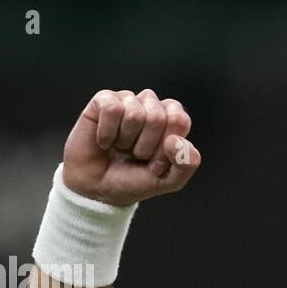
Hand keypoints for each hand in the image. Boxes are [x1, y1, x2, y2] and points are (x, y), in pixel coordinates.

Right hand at [61, 88, 201, 204]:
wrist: (100, 188)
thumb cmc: (135, 180)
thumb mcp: (170, 180)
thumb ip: (186, 164)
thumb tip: (175, 141)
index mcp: (172, 119)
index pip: (179, 120)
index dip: (166, 148)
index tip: (156, 164)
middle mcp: (151, 104)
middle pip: (157, 117)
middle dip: (145, 146)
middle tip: (136, 156)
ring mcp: (128, 100)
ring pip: (134, 114)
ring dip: (126, 141)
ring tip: (121, 147)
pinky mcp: (103, 99)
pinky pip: (111, 109)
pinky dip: (107, 133)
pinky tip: (105, 140)